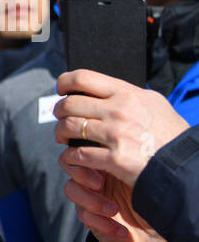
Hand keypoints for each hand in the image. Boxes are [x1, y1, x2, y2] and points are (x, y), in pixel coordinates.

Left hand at [54, 69, 188, 186]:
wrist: (182, 163)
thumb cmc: (168, 135)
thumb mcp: (153, 104)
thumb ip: (128, 95)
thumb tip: (103, 89)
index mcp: (128, 94)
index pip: (83, 78)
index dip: (64, 82)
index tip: (61, 90)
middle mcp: (120, 110)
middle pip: (69, 104)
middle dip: (59, 112)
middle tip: (61, 119)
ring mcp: (116, 134)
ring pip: (68, 127)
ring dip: (60, 133)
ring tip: (64, 138)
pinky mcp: (114, 158)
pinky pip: (77, 154)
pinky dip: (70, 156)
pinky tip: (75, 157)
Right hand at [59, 148, 168, 241]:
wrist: (161, 232)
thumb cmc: (157, 197)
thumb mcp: (144, 174)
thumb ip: (128, 160)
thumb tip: (117, 150)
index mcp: (108, 160)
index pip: (85, 147)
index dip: (83, 154)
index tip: (101, 164)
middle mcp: (96, 175)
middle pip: (69, 164)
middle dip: (82, 174)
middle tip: (100, 184)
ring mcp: (90, 195)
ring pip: (72, 190)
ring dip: (92, 201)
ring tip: (114, 210)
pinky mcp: (90, 217)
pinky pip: (84, 216)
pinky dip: (103, 224)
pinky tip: (121, 230)